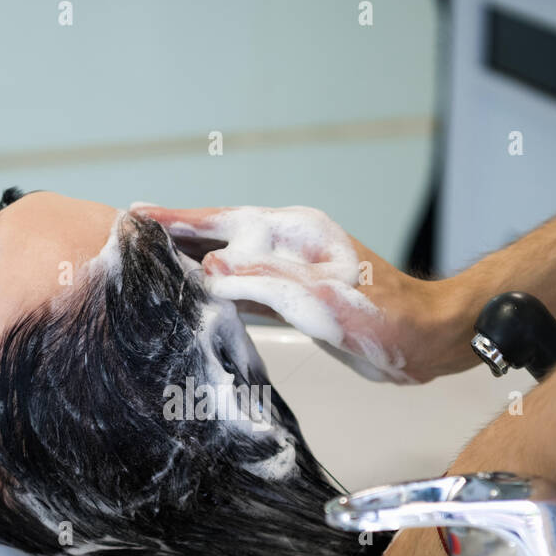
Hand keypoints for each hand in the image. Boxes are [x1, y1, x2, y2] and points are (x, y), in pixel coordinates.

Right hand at [131, 203, 480, 383]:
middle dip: (177, 236)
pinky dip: (217, 291)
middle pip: (219, 235)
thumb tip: (207, 268)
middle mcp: (288, 245)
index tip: (136, 215)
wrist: (422, 340)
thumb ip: (260, 280)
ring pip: (230, 263)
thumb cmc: (381, 315)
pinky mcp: (296, 299)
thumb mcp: (316, 298)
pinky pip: (245, 289)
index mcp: (292, 231)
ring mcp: (291, 271)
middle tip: (132, 236)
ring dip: (194, 264)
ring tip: (153, 263)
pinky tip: (196, 295)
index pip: (221, 220)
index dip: (177, 219)